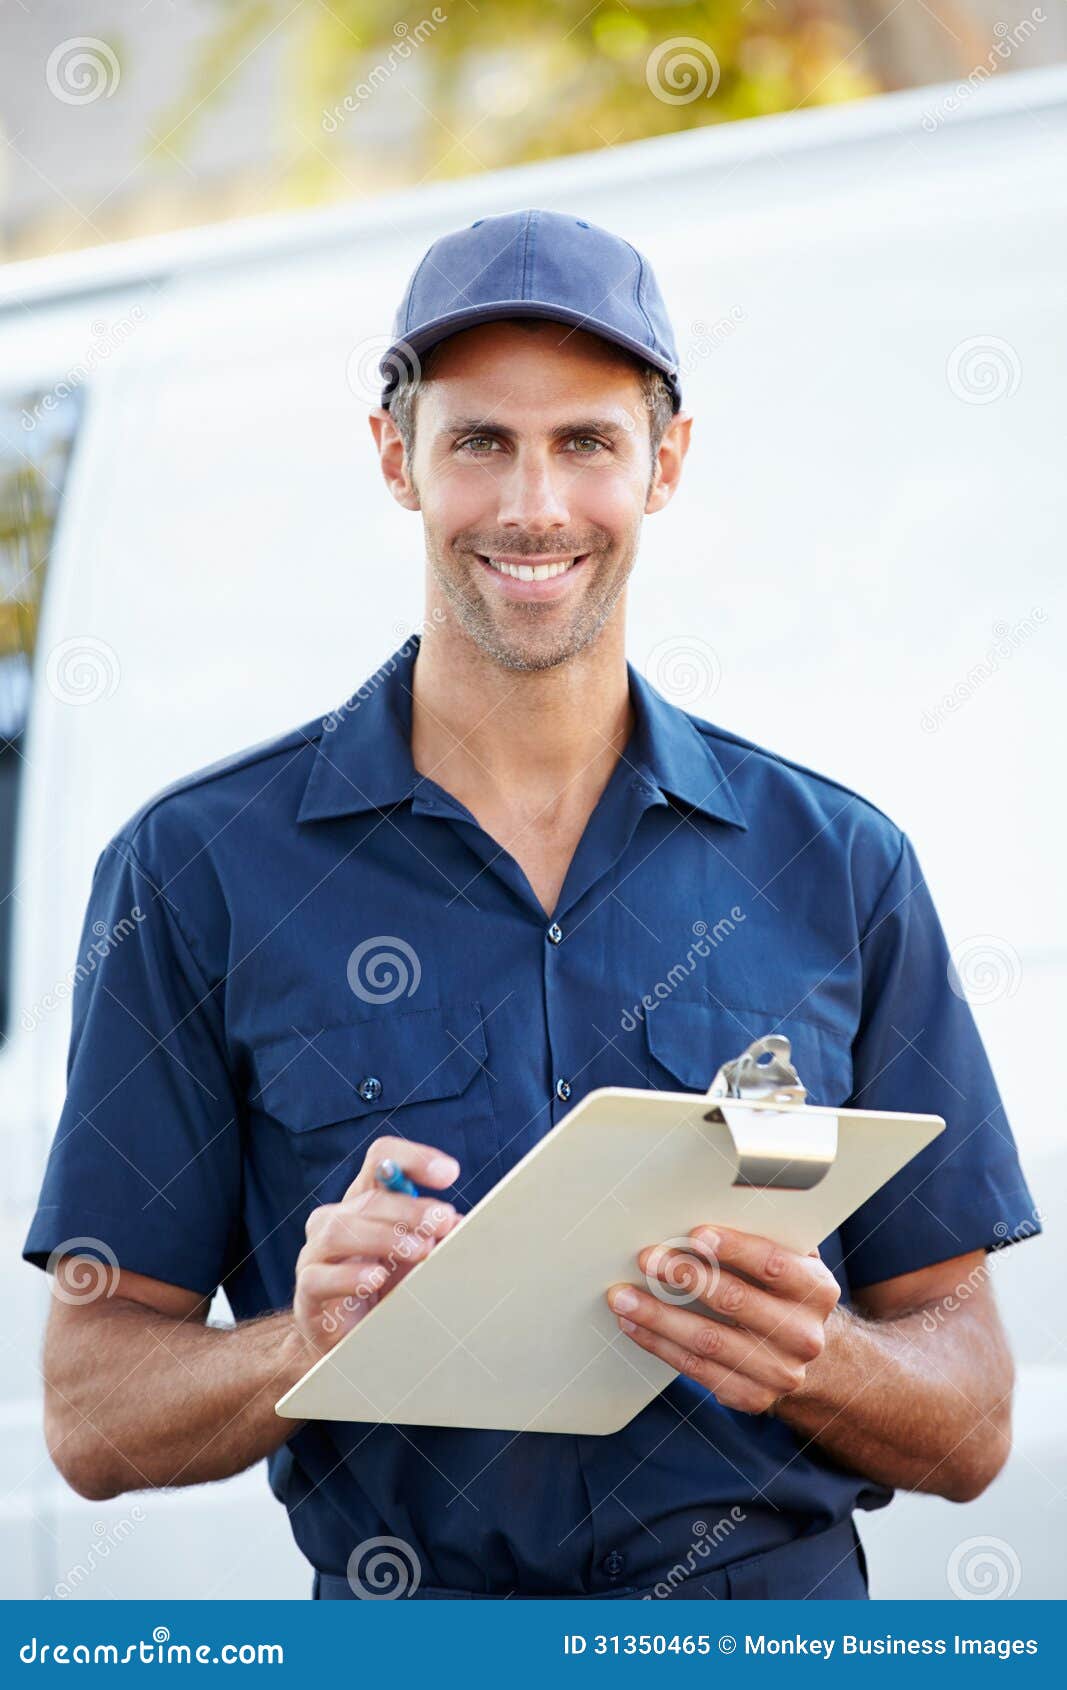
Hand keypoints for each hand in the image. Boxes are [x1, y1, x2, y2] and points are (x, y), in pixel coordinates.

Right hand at [293, 1137, 461, 1356]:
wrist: (353, 1344)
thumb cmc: (386, 1291)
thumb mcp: (416, 1259)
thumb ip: (434, 1237)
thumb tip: (458, 1224)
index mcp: (364, 1203)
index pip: (381, 1161)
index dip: (414, 1159)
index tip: (449, 1173)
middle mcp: (335, 1220)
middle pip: (368, 1199)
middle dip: (410, 1209)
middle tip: (443, 1221)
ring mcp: (315, 1255)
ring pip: (339, 1230)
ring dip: (384, 1237)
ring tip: (420, 1251)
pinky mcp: (307, 1293)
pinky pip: (319, 1277)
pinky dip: (350, 1277)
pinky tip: (377, 1280)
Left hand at [606, 1224, 840, 1413]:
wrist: (805, 1352)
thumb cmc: (782, 1290)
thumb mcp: (789, 1259)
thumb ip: (761, 1236)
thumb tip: (701, 1203)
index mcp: (815, 1289)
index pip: (773, 1264)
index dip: (733, 1248)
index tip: (695, 1233)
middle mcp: (802, 1334)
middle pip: (735, 1302)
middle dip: (684, 1277)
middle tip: (646, 1258)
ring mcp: (778, 1371)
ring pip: (708, 1341)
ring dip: (658, 1316)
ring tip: (622, 1296)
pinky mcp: (751, 1396)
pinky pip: (696, 1370)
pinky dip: (659, 1344)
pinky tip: (633, 1325)